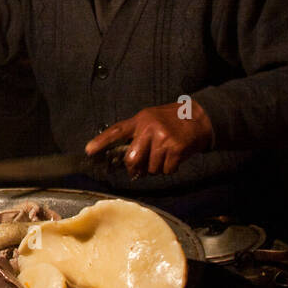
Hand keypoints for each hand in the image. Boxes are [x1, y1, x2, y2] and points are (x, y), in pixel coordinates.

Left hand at [86, 99, 213, 176]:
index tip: (88, 150)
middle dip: (135, 168)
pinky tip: (173, 157)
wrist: (198, 117)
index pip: (116, 131)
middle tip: (139, 168)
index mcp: (140, 120)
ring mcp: (163, 138)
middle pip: (132, 159)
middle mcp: (149, 128)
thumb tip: (124, 160)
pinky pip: (166, 170)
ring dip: (156, 168)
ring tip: (163, 155)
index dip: (101, 141)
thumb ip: (136, 135)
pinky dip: (169, 168)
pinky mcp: (176, 148)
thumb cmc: (170, 121)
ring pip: (150, 168)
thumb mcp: (150, 119)